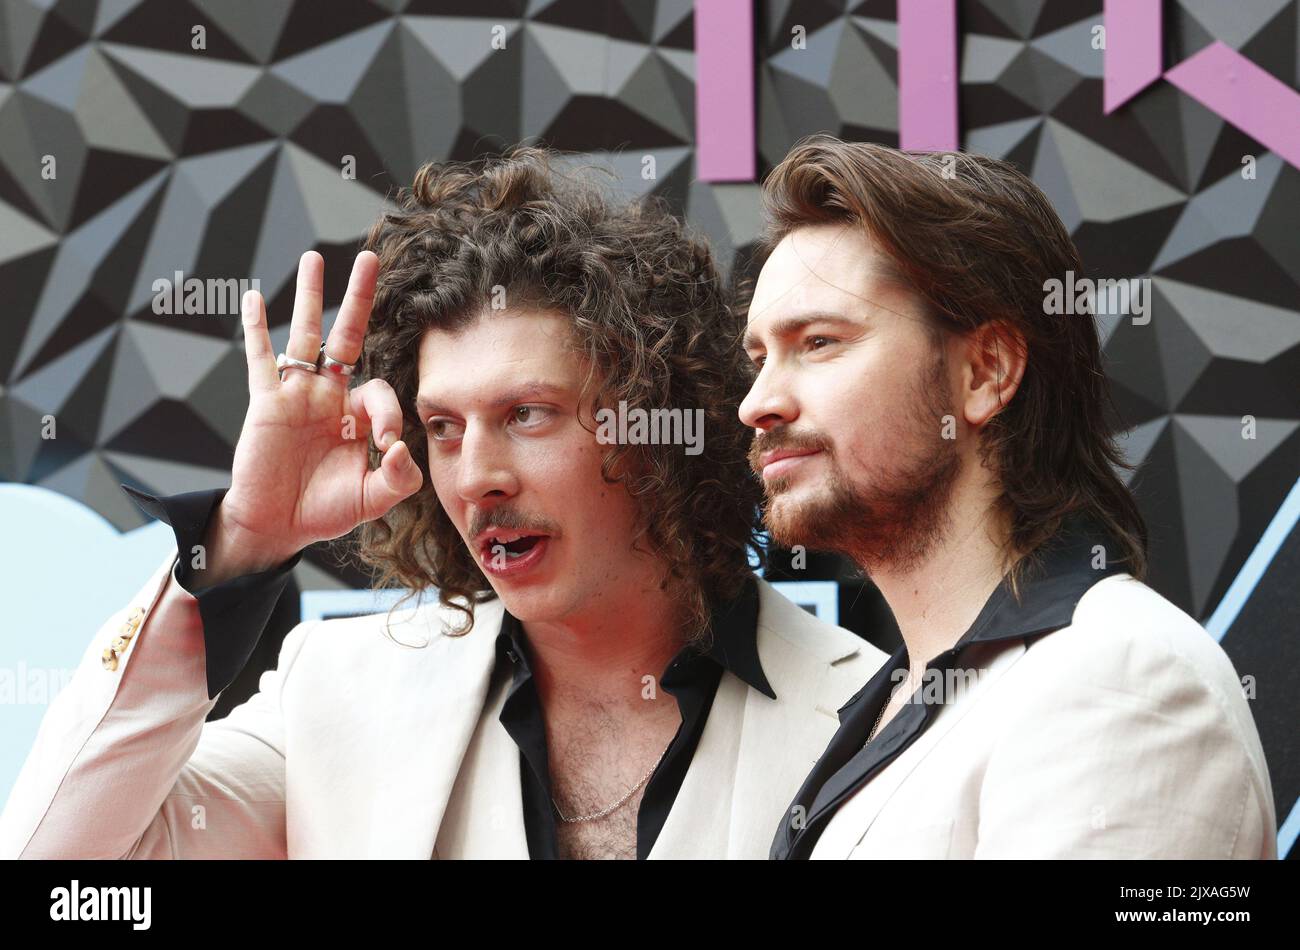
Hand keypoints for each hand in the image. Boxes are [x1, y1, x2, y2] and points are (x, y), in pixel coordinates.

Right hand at [201, 250, 422, 581]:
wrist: (277, 527)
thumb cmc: (324, 510)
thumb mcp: (373, 498)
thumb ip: (398, 478)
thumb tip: (399, 450)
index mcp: (357, 416)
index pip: (379, 393)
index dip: (389, 414)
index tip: (385, 446)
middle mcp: (328, 397)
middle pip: (346, 337)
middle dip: (359, 299)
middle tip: (369, 259)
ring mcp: (296, 396)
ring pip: (305, 337)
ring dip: (311, 297)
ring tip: (314, 258)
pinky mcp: (266, 403)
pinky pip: (261, 360)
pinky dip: (257, 330)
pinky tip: (255, 298)